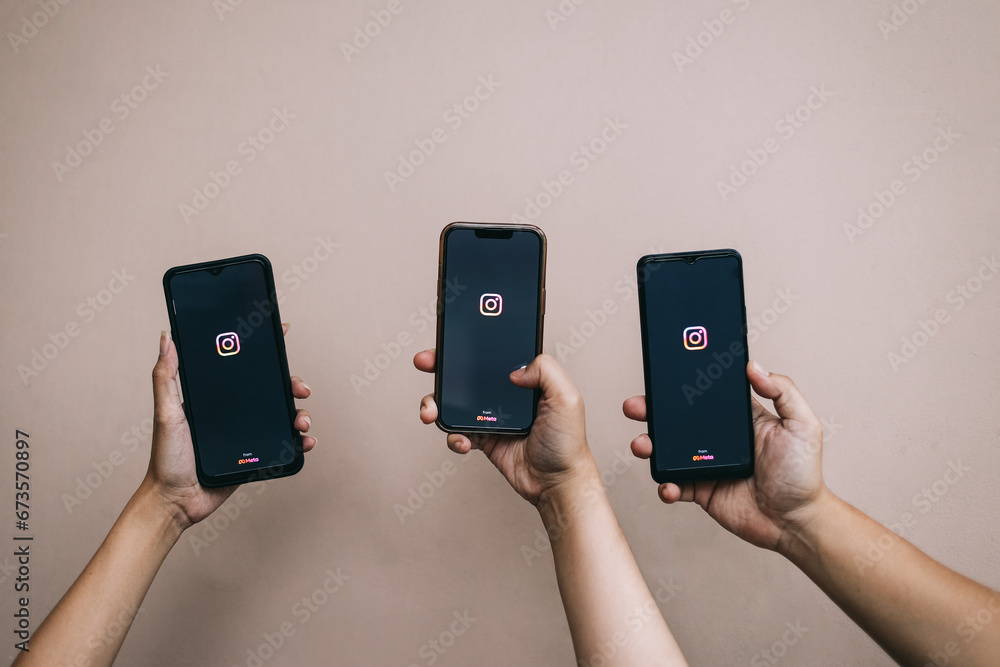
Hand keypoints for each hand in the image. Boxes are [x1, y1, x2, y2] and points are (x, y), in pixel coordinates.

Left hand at [146, 325, 314, 530]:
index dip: (264, 351)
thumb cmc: (165, 458)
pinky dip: (299, 440)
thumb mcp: (165, 412)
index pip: (242, 367)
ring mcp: (246, 434)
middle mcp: (233, 413)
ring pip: (282, 415)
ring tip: (301, 421)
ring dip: (299, 413)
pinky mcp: (256, 456)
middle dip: (291, 384)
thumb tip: (166, 338)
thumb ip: (166, 376)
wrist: (177, 500)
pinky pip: (283, 443)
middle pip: (271, 389)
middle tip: (300, 388)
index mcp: (215, 398)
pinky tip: (305, 440)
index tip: (282, 333)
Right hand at [414, 350, 594, 504]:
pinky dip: (452, 436)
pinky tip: (463, 442)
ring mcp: (491, 415)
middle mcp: (506, 392)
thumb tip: (515, 368)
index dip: (472, 342)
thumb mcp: (567, 398)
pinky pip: (457, 431)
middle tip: (425, 362)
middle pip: (467, 372)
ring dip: (437, 404)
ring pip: (455, 401)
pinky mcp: (483, 437)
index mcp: (527, 376)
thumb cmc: (568, 442)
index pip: (495, 351)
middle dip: (442, 366)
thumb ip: (546, 370)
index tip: (452, 338)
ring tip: (432, 413)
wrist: (556, 483)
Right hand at [624, 361, 828, 550]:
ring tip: (642, 445)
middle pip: (677, 420)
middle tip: (635, 406)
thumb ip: (783, 391)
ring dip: (649, 446)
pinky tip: (668, 485)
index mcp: (738, 419)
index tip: (663, 376)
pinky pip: (674, 484)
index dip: (683, 386)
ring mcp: (706, 465)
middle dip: (652, 411)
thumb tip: (754, 365)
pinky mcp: (701, 490)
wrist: (794, 521)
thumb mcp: (802, 425)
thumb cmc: (803, 474)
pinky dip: (664, 485)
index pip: (704, 396)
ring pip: (668, 451)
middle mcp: (718, 439)